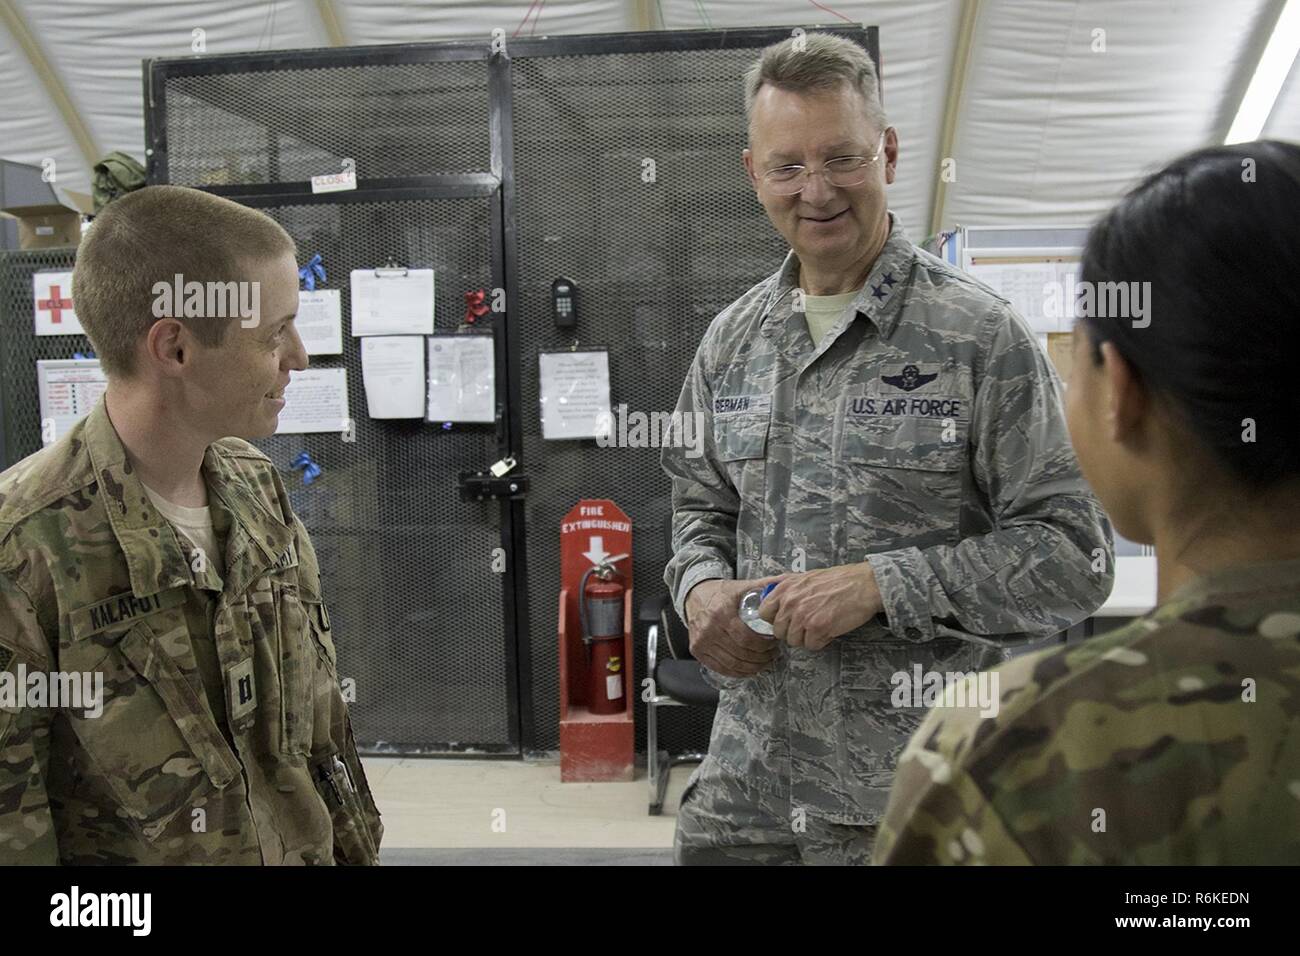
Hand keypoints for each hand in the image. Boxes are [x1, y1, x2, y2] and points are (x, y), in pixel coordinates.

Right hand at [684, 576, 786, 677]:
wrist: (695, 596)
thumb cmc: (721, 593)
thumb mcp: (742, 586)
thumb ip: (765, 586)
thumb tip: (787, 583)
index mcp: (722, 612)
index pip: (747, 638)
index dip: (764, 645)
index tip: (774, 642)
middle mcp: (709, 629)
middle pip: (741, 653)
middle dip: (762, 657)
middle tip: (773, 654)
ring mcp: (701, 641)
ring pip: (732, 664)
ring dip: (753, 667)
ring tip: (764, 662)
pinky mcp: (697, 650)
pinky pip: (720, 668)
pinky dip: (737, 672)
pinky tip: (749, 669)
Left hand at [760, 563, 882, 650]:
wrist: (864, 584)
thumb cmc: (839, 580)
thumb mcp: (806, 576)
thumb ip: (787, 586)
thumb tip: (770, 594)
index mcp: (785, 588)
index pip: (764, 612)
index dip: (775, 619)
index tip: (785, 620)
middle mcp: (791, 602)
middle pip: (779, 631)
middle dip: (792, 631)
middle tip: (806, 625)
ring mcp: (803, 616)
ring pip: (793, 641)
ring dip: (806, 638)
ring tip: (819, 626)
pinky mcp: (818, 628)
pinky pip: (811, 645)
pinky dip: (821, 641)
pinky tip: (829, 629)